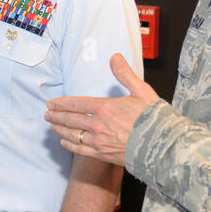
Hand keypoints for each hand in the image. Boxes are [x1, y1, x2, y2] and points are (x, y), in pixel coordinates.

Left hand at [44, 54, 158, 165]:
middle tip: (47, 114)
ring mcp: (98, 141)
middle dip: (56, 116)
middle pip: (70, 119)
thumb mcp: (141, 91)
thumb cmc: (154, 118)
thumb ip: (124, 74)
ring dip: (59, 130)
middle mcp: (97, 125)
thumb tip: (115, 57)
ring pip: (72, 135)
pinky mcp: (102, 154)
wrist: (163, 145)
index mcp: (104, 107)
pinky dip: (69, 145)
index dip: (61, 104)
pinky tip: (64, 142)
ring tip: (51, 126)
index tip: (51, 103)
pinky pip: (80, 150)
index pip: (76, 104)